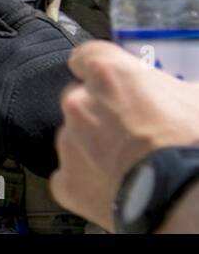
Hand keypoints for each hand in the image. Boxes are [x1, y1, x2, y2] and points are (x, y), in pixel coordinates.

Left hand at [51, 41, 198, 230]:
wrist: (188, 196)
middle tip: (129, 130)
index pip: (85, 58)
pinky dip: (87, 179)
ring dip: (93, 146)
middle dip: (98, 112)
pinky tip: (114, 186)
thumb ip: (175, 88)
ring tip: (128, 162)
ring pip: (74, 138)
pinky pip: (70, 175)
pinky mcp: (67, 181)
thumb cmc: (193, 142)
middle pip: (78, 99)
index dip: (98, 71)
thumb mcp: (196, 99)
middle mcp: (79, 103)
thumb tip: (182, 91)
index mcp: (107, 74)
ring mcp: (69, 142)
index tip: (109, 82)